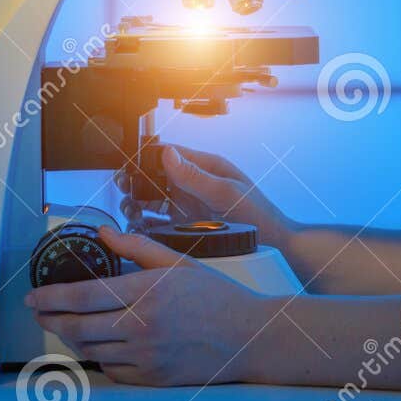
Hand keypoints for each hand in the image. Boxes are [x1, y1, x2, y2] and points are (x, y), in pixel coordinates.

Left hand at [26, 227, 275, 386]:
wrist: (248, 336)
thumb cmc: (216, 296)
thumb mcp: (178, 262)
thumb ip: (136, 246)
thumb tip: (103, 233)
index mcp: (147, 292)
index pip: (83, 295)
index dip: (51, 297)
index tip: (33, 296)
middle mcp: (142, 326)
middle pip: (78, 326)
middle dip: (51, 318)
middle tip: (40, 312)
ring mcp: (146, 356)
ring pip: (90, 350)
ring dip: (72, 337)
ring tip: (67, 325)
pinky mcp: (151, 378)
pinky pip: (111, 370)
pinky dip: (100, 358)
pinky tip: (101, 345)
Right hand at [117, 144, 294, 249]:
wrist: (276, 246)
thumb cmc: (260, 216)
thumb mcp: (226, 193)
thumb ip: (196, 176)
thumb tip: (168, 153)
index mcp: (208, 167)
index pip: (170, 154)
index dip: (146, 158)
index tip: (129, 167)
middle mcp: (197, 183)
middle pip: (157, 176)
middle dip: (137, 182)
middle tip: (124, 191)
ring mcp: (192, 204)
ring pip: (156, 199)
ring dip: (139, 202)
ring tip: (129, 210)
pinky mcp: (189, 225)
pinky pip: (161, 220)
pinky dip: (147, 222)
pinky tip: (138, 227)